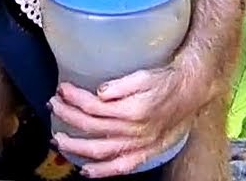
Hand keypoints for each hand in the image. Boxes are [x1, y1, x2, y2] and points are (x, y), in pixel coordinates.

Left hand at [49, 65, 200, 177]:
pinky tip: (85, 171)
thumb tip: (100, 91)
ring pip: (100, 149)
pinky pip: (120, 167)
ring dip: (75, 146)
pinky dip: (101, 171)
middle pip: (92, 127)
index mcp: (131, 110)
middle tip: (54, 106)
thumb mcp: (144, 75)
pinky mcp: (145, 152)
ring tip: (59, 140)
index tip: (62, 90)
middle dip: (68, 118)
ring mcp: (138, 144)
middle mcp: (134, 130)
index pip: (93, 106)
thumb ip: (120, 85)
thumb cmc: (168, 82)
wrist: (191, 92)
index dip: (74, 98)